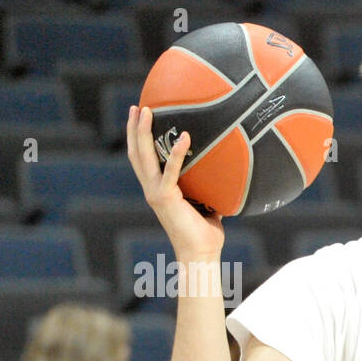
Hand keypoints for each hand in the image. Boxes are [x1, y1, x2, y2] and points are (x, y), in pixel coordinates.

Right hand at [126, 105, 223, 260]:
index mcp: (158, 190)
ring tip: (145, 110)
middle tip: (137, 106)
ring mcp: (155, 193)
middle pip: (136, 153)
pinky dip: (176, 153)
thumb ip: (209, 189)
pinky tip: (184, 137)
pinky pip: (171, 171)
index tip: (140, 118)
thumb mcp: (207, 205)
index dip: (138, 139)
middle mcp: (151, 189)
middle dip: (134, 128)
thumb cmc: (205, 234)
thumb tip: (227, 175)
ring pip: (142, 157)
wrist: (200, 254)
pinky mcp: (165, 198)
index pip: (143, 160)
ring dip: (142, 132)